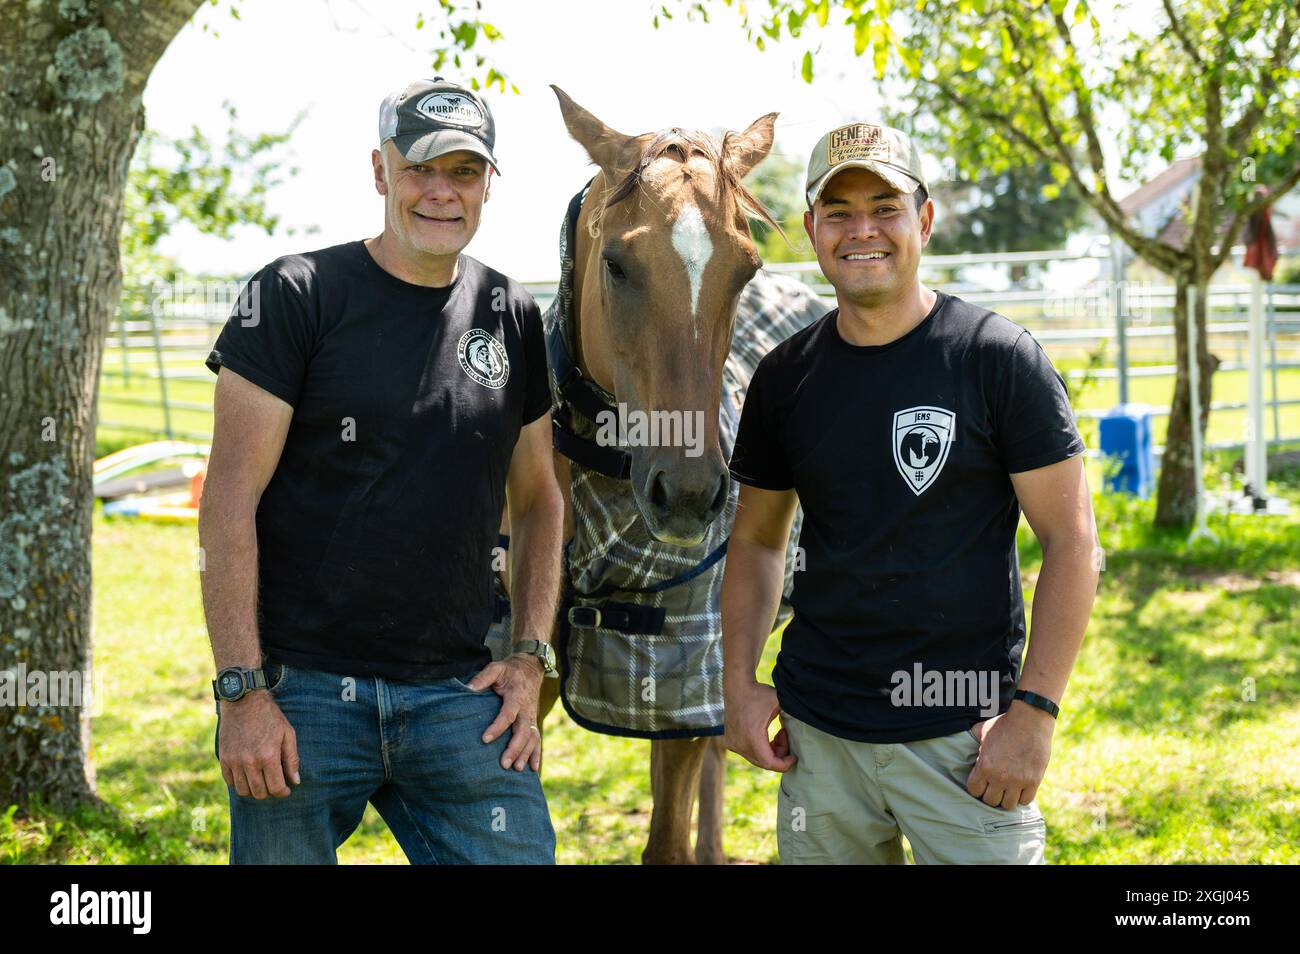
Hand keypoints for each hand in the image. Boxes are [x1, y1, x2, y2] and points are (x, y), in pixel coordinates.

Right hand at [219, 692, 299, 798]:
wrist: (244, 701)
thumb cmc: (270, 717)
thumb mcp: (287, 734)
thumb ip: (292, 759)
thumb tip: (295, 781)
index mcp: (268, 756)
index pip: (275, 788)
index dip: (283, 792)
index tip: (286, 789)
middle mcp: (249, 762)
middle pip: (259, 793)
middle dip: (270, 792)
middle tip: (274, 784)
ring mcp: (234, 761)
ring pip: (243, 790)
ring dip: (254, 790)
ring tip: (262, 781)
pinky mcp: (223, 758)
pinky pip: (230, 782)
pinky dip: (239, 783)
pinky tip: (248, 774)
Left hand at [470, 654, 543, 771]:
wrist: (531, 668)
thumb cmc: (510, 670)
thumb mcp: (496, 668)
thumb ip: (483, 677)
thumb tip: (467, 688)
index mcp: (516, 696)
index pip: (508, 715)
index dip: (497, 728)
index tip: (484, 739)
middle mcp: (527, 709)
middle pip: (523, 732)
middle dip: (514, 749)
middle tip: (503, 764)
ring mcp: (532, 717)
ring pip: (532, 738)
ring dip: (525, 754)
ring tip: (516, 769)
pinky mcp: (534, 722)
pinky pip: (537, 739)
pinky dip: (536, 754)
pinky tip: (533, 769)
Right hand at [724, 681, 795, 771]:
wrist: (737, 685)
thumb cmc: (759, 694)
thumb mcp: (779, 703)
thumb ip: (793, 715)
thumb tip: (809, 721)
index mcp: (752, 738)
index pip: (769, 763)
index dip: (784, 764)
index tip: (794, 757)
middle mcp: (739, 744)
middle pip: (763, 762)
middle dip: (778, 755)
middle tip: (785, 737)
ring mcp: (733, 744)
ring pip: (756, 758)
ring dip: (769, 751)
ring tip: (777, 734)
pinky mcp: (730, 741)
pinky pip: (748, 752)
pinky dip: (759, 748)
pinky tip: (765, 736)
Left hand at [965, 700, 1054, 807]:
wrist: (1030, 719)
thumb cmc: (1004, 723)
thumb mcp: (982, 731)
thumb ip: (973, 741)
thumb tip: (965, 743)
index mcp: (984, 766)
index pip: (974, 791)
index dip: (976, 787)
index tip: (981, 782)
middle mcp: (1000, 777)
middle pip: (990, 801)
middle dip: (991, 794)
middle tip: (994, 787)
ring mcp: (1018, 781)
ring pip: (1008, 805)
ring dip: (1006, 798)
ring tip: (1007, 789)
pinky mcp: (1034, 781)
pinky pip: (1025, 801)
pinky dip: (1022, 797)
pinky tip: (1020, 788)